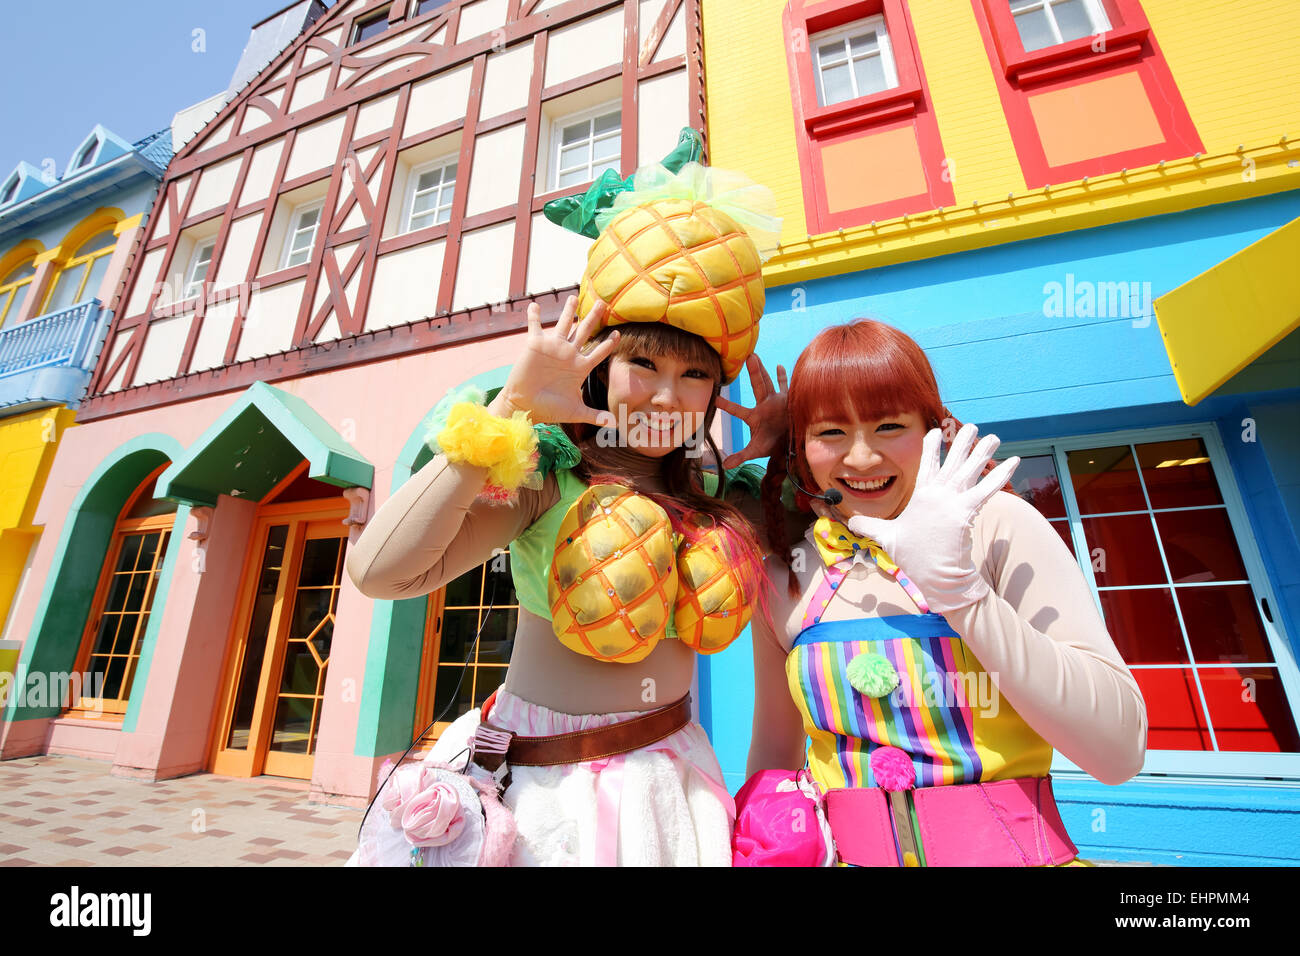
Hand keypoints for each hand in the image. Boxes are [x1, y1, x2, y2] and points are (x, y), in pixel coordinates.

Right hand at [490, 297, 618, 427]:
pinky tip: (535, 305)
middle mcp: (568, 354)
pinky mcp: (535, 345)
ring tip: (574, 296)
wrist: (525, 406)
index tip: (618, 333)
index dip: (608, 343)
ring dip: (568, 310)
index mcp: (579, 367)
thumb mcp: (575, 411)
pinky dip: (535, 316)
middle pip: (584, 331)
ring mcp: (552, 348)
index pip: (598, 351)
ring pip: (564, 324)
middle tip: (603, 303)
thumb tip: (615, 425)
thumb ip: (595, 415)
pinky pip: (535, 327)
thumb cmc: (549, 409)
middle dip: (594, 317)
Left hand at [716, 353, 788, 468]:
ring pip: (768, 382)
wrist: (792, 444)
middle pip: (757, 386)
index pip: (738, 410)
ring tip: (754, 356)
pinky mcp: (788, 401)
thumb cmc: (774, 446)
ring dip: (762, 370)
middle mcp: (764, 406)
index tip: (714, 400)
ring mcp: (776, 401)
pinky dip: (783, 377)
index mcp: (755, 417)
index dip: (727, 406)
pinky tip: (778, 365)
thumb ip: (741, 456)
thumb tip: (725, 466)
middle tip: (746, 357)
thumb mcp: (756, 451)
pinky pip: (785, 387)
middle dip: (752, 372)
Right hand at [845, 424, 1018, 613]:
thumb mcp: (886, 538)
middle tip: (970, 426)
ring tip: (993, 437)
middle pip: (952, 462)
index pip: (926, 465)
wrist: (935, 575)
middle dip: (962, 442)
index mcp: (921, 496)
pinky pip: (988, 488)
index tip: (935, 431)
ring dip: (984, 452)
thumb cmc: (913, 556)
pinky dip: (1001, 474)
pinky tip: (1013, 461)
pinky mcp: (968, 511)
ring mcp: (953, 501)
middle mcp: (937, 494)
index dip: (931, 447)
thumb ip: (869, 526)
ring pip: (972, 470)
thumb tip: (850, 522)